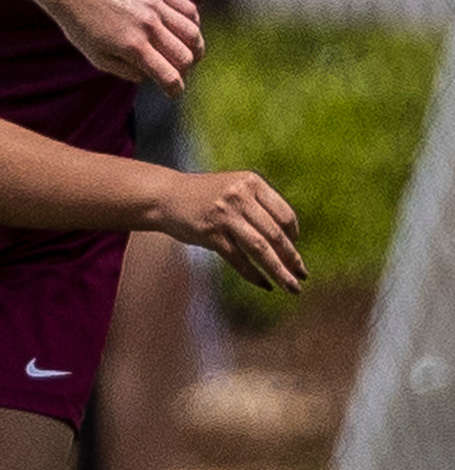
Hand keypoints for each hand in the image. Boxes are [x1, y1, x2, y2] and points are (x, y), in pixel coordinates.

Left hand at [48, 0, 203, 94]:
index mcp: (133, 46)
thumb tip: (150, 78)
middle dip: (185, 71)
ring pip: (192, 32)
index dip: (176, 89)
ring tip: (189, 54)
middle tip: (178, 73)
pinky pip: (188, 8)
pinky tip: (187, 31)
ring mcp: (155, 5)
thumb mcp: (98, 59)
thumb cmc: (82, 26)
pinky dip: (193, 24)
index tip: (175, 92)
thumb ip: (127, 72)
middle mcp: (148, 25)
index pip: (168, 75)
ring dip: (195, 49)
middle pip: (185, 56)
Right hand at [157, 169, 304, 292]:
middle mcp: (240, 196)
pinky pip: (238, 259)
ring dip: (279, 271)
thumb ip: (258, 206)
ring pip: (260, 248)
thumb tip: (288, 239)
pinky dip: (253, 275)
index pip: (284, 214)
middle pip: (275, 234)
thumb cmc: (205, 196)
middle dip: (292, 258)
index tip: (294, 250)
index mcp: (252, 182)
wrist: (166, 196)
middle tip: (303, 276)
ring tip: (292, 287)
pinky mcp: (210, 233)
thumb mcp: (234, 189)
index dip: (294, 236)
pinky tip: (264, 285)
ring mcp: (225, 214)